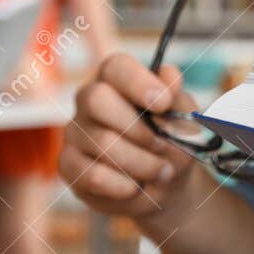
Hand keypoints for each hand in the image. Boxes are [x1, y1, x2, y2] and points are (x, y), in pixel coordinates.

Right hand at [60, 53, 204, 231]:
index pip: (115, 66)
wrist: (167, 181)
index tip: (164, 103)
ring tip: (162, 171)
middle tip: (162, 145)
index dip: (138, 82)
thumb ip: (178, 98)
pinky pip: (92, 175)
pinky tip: (137, 186)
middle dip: (137, 127)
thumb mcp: (185, 118)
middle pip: (96, 98)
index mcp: (117, 80)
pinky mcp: (68, 165)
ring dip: (141, 162)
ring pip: (101, 142)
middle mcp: (88, 100)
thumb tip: (168, 78)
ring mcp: (75, 132)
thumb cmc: (173, 139)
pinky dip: (124, 185)